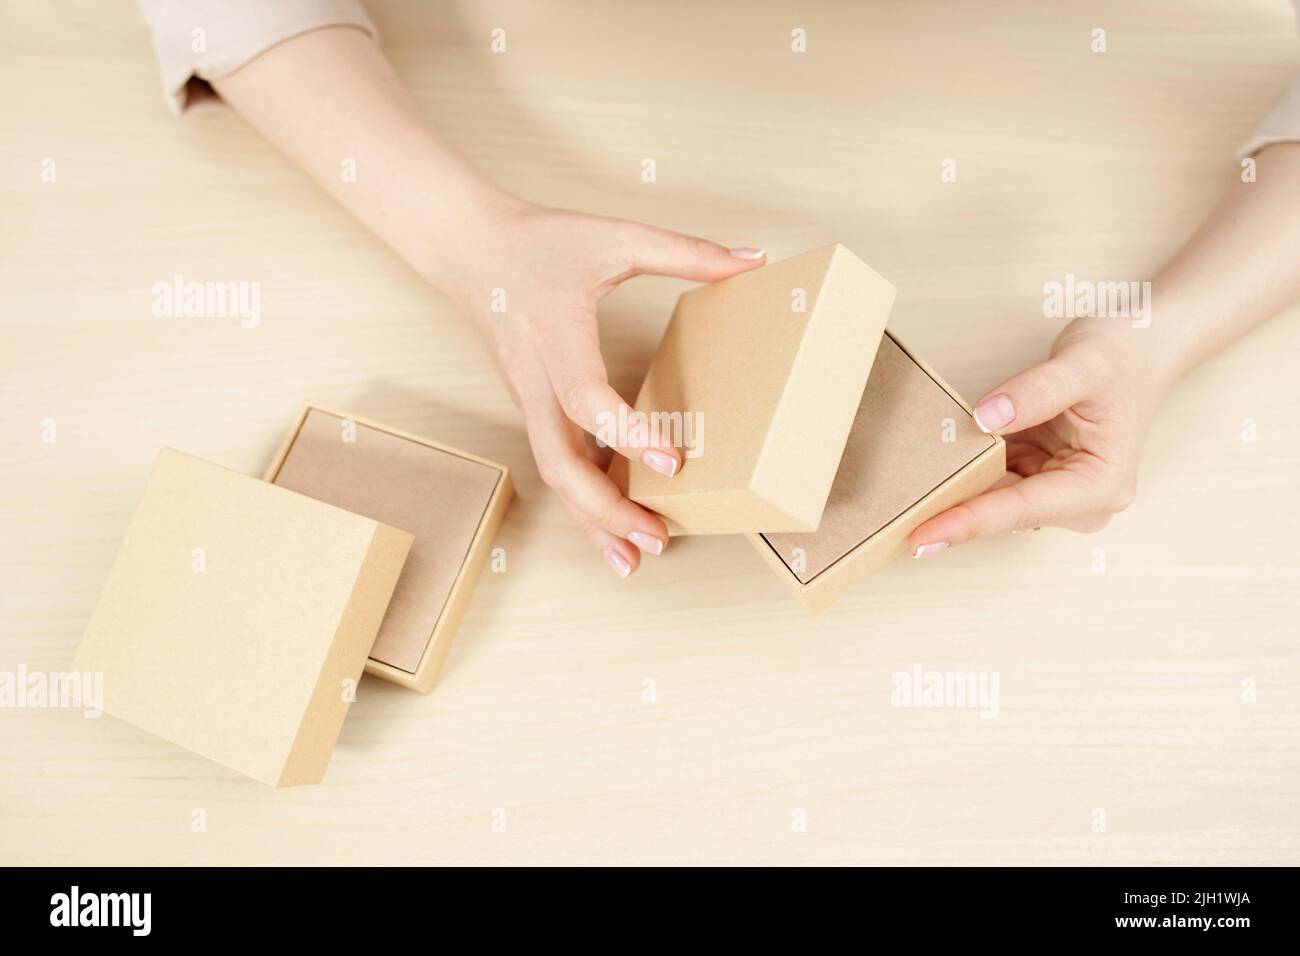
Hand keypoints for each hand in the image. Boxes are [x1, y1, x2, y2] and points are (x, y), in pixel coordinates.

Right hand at [442, 198, 764, 575]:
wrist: (469, 248)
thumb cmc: (541, 242)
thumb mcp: (616, 235)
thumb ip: (686, 251)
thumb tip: (754, 259)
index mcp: (556, 335)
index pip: (585, 396)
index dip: (627, 433)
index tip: (673, 459)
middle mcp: (536, 378)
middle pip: (559, 461)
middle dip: (606, 508)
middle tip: (657, 538)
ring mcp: (529, 399)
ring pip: (553, 474)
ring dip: (592, 519)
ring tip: (634, 558)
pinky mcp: (533, 407)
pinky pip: (555, 462)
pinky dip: (582, 500)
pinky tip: (613, 527)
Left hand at [908, 316, 1172, 555]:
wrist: (1141, 347)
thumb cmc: (1121, 356)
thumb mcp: (1081, 364)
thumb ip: (1035, 391)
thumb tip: (986, 418)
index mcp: (1099, 486)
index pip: (1019, 508)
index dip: (967, 521)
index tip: (920, 537)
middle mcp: (1081, 501)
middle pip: (1002, 513)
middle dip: (952, 513)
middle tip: (890, 521)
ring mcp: (1059, 492)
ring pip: (992, 500)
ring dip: (953, 493)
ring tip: (899, 497)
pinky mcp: (1040, 478)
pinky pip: (993, 481)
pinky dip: (964, 472)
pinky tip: (930, 467)